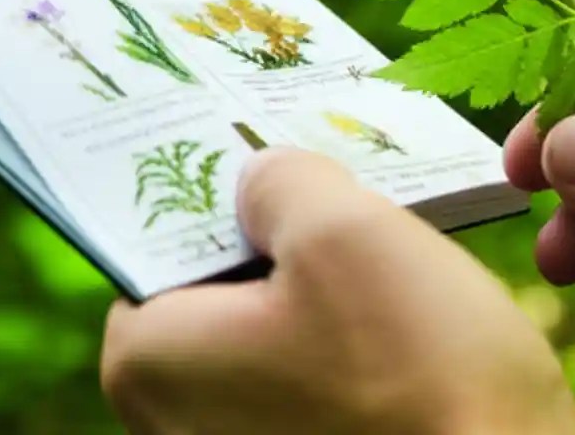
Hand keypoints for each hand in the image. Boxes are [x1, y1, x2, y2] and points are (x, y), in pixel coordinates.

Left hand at [100, 148, 574, 434]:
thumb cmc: (422, 378)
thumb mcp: (347, 232)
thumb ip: (282, 179)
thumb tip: (262, 176)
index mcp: (152, 362)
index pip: (162, 239)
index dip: (230, 193)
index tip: (286, 165)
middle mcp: (173, 425)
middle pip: (220, 288)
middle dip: (284, 242)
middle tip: (353, 206)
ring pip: (274, 335)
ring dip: (330, 295)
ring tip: (397, 267)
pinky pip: (314, 384)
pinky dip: (353, 350)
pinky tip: (413, 331)